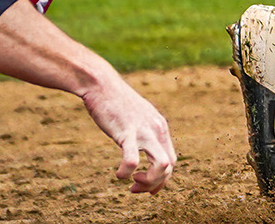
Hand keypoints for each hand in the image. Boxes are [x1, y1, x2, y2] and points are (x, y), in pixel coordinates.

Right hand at [81, 75, 174, 193]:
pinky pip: (133, 160)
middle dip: (154, 184)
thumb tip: (141, 152)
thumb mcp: (137, 119)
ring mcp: (144, 131)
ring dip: (148, 181)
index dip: (161, 179)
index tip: (145, 188)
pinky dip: (126, 173)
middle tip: (135, 188)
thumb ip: (143, 133)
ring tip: (132, 182)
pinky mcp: (127, 132)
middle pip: (169, 166)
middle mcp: (157, 130)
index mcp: (160, 128)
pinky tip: (119, 173)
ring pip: (162, 165)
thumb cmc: (116, 104)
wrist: (102, 85)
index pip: (172, 161)